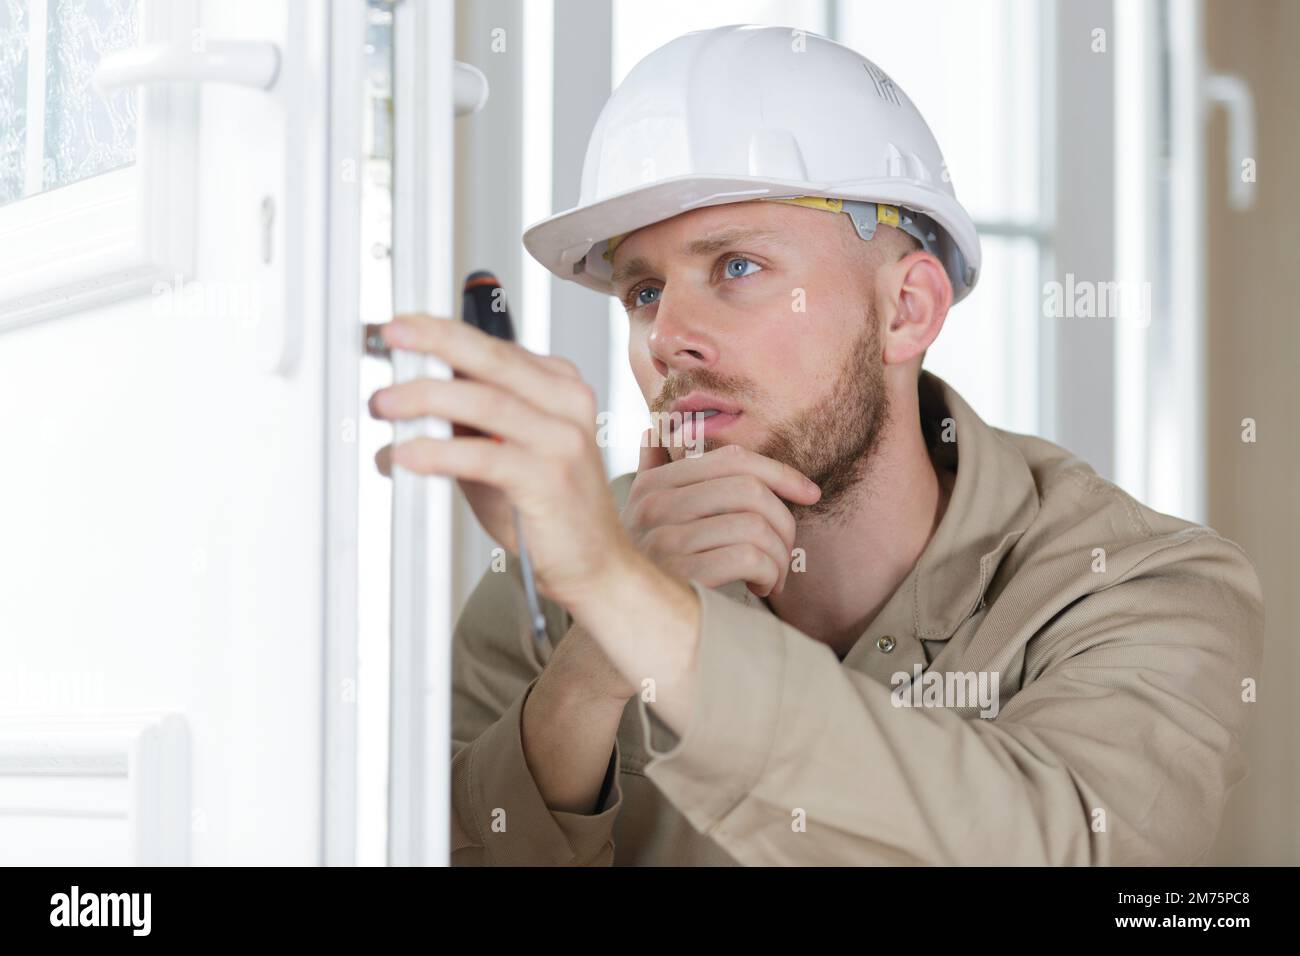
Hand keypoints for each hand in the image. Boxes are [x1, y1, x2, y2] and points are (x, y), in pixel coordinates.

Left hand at [368, 314, 633, 608]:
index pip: (494, 347)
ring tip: (385, 404)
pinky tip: (405, 454)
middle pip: (491, 358)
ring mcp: (562, 439)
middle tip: (391, 335)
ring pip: (484, 401)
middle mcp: (567, 403)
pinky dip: (438, 452)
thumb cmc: (548, 509)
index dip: (441, 332)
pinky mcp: (549, 478)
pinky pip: (484, 456)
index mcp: (559, 386)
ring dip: (425, 397)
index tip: (399, 327)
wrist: (595, 564)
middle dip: (434, 340)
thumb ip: (464, 424)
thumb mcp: (504, 452)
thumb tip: (400, 404)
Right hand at [621, 436, 821, 597]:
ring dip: (779, 556)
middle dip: (784, 524)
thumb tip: (655, 430)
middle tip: (785, 551)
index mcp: (653, 486)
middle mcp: (654, 507)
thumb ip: (650, 472)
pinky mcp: (682, 575)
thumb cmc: (652, 571)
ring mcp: (665, 540)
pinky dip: (768, 574)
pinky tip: (759, 588)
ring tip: (772, 576)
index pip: (732, 459)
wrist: (630, 624)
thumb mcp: (641, 518)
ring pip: (755, 527)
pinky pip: (749, 558)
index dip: (781, 473)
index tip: (810, 494)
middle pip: (750, 491)